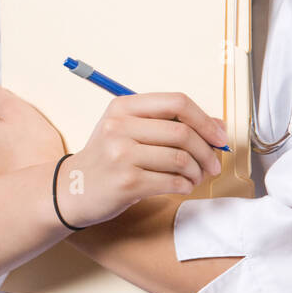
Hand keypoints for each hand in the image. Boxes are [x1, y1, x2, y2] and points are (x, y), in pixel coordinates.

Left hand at [0, 84, 64, 176]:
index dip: (9, 116)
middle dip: (6, 134)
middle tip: (28, 140)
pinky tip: (23, 170)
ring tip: (28, 156)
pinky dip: (9, 169)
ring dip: (8, 151)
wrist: (46, 189)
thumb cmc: (33, 147)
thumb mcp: (16, 108)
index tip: (23, 124)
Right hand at [60, 91, 227, 228]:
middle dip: (207, 151)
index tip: (219, 136)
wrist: (72, 190)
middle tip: (214, 164)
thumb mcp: (130, 130)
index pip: (176, 102)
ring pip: (181, 159)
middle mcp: (120, 127)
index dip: (204, 119)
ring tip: (195, 177)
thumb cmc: (108, 158)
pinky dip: (185, 185)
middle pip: (182, 132)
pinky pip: (172, 181)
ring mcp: (121, 154)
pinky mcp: (127, 182)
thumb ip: (170, 124)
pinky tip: (182, 186)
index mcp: (123, 107)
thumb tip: (218, 126)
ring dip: (197, 171)